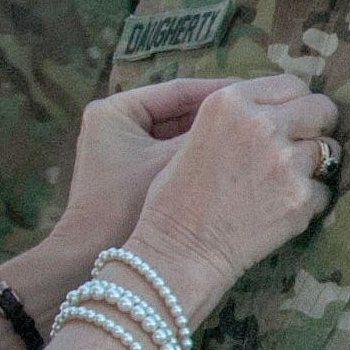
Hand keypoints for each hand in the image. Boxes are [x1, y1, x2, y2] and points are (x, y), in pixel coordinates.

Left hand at [48, 77, 238, 261]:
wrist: (92, 258)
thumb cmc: (125, 206)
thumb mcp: (170, 164)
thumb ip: (205, 136)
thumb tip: (245, 112)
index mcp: (116, 109)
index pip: (177, 90)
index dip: (218, 91)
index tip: (254, 91)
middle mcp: (115, 122)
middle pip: (176, 111)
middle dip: (215, 116)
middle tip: (257, 112)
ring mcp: (121, 147)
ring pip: (174, 133)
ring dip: (206, 137)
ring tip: (249, 133)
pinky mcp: (129, 171)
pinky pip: (168, 155)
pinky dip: (193, 157)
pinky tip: (230, 158)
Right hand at [123, 74, 338, 322]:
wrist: (177, 251)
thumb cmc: (177, 197)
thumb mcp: (197, 133)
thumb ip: (239, 114)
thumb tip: (281, 108)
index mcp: (230, 101)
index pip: (292, 84)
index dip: (294, 104)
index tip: (291, 120)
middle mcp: (261, 124)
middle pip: (322, 109)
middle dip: (317, 126)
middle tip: (302, 146)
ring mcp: (285, 161)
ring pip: (329, 151)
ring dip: (315, 165)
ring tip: (286, 183)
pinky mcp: (300, 198)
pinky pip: (324, 191)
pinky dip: (309, 201)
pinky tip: (281, 210)